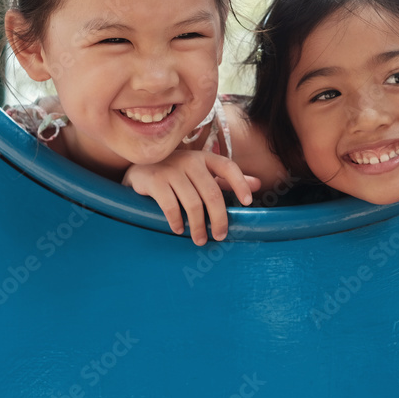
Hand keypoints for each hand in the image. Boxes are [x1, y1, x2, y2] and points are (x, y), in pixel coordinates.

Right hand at [122, 151, 260, 245]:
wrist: (139, 168)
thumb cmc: (177, 173)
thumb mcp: (203, 173)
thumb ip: (227, 179)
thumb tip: (259, 184)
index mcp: (205, 158)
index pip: (228, 167)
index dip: (240, 183)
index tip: (248, 202)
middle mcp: (190, 160)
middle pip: (212, 192)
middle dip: (219, 218)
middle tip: (220, 236)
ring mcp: (171, 169)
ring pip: (193, 203)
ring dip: (197, 226)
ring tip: (199, 239)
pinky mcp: (155, 180)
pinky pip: (170, 205)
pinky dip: (176, 221)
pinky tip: (179, 230)